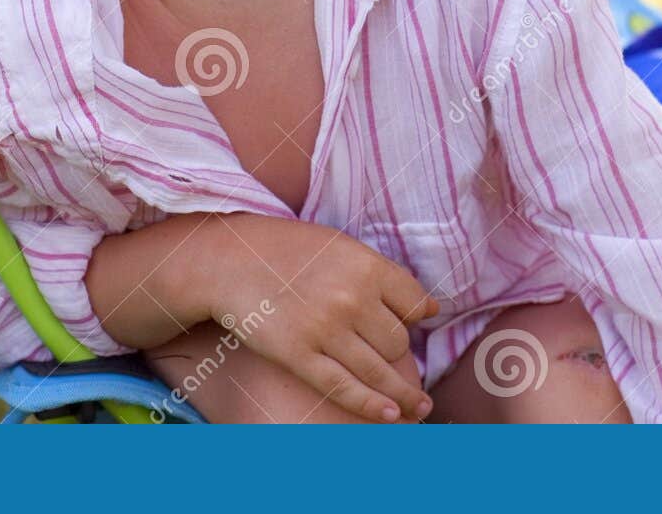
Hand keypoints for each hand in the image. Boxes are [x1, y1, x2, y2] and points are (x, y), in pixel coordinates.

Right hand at [200, 213, 440, 422]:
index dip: (416, 319)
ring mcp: (325, 330)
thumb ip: (384, 274)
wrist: (230, 259)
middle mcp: (351, 298)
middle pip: (398, 341)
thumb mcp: (341, 246)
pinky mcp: (299, 355)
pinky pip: (344, 388)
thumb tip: (431, 309)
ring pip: (379, 370)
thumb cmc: (288, 250)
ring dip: (403, 394)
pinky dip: (371, 405)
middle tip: (393, 358)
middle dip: (399, 353)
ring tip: (419, 409)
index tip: (413, 328)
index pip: (415, 304)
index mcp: (366, 266)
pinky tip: (389, 415)